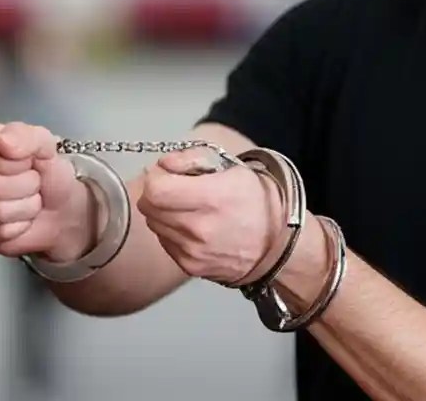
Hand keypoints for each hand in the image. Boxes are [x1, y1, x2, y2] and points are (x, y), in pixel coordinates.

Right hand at [0, 121, 94, 261]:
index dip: (13, 161)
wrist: (59, 208)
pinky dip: (17, 227)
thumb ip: (25, 136)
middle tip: (32, 182)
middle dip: (24, 186)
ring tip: (27, 198)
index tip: (28, 161)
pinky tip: (18, 217)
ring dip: (24, 208)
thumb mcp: (46, 145)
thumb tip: (0, 140)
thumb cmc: (48, 173)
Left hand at [137, 149, 284, 285]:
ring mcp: (193, 252)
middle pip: (148, 207)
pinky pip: (164, 242)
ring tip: (186, 207)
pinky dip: (171, 231)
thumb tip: (163, 165)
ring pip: (153, 224)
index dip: (156, 176)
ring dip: (162, 212)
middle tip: (173, 187)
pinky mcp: (190, 267)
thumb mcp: (231, 167)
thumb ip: (191, 159)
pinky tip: (191, 225)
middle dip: (156, 192)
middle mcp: (199, 229)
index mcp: (212, 198)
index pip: (156, 189)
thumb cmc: (255, 200)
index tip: (166, 173)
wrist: (277, 243)